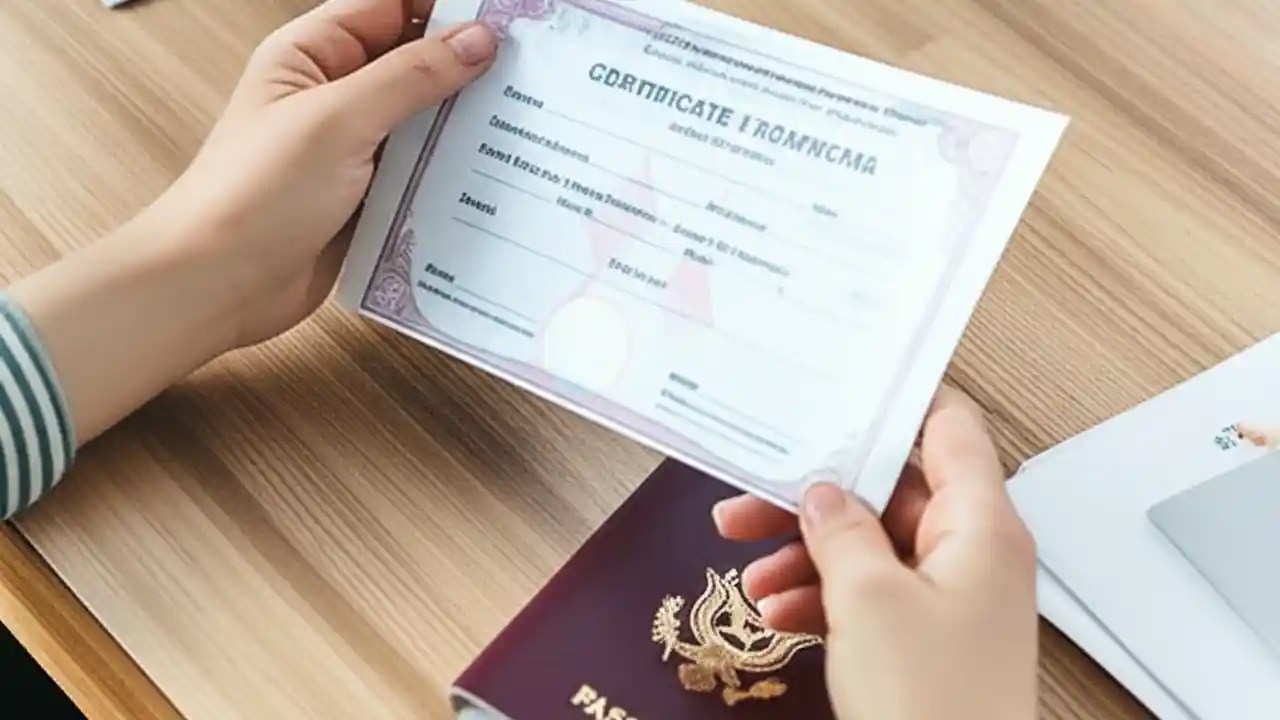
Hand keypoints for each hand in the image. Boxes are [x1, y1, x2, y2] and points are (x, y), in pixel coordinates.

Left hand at [11, 0, 498, 441]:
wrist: (216, 286)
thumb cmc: (252, 194)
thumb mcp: (338, 121)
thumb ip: (411, 76)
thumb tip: (477, 39)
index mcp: (313, 55)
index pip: (394, 7)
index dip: (450, 9)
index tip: (509, 20)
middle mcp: (335, 95)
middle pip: (416, 63)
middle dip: (470, 68)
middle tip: (537, 74)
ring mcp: (353, 149)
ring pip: (425, 122)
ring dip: (467, 126)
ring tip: (530, 124)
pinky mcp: (368, 199)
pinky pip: (422, 174)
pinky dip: (454, 174)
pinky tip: (497, 178)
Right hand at [713, 386, 1037, 719]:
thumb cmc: (937, 708)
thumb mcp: (869, 602)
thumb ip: (840, 531)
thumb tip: (822, 493)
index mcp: (980, 526)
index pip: (948, 429)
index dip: (896, 403)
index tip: (838, 390)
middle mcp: (971, 554)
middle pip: (889, 492)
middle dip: (816, 498)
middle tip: (754, 499)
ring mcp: (949, 598)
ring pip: (868, 547)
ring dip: (807, 554)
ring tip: (752, 571)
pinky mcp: (926, 639)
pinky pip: (869, 595)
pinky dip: (822, 597)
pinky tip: (780, 613)